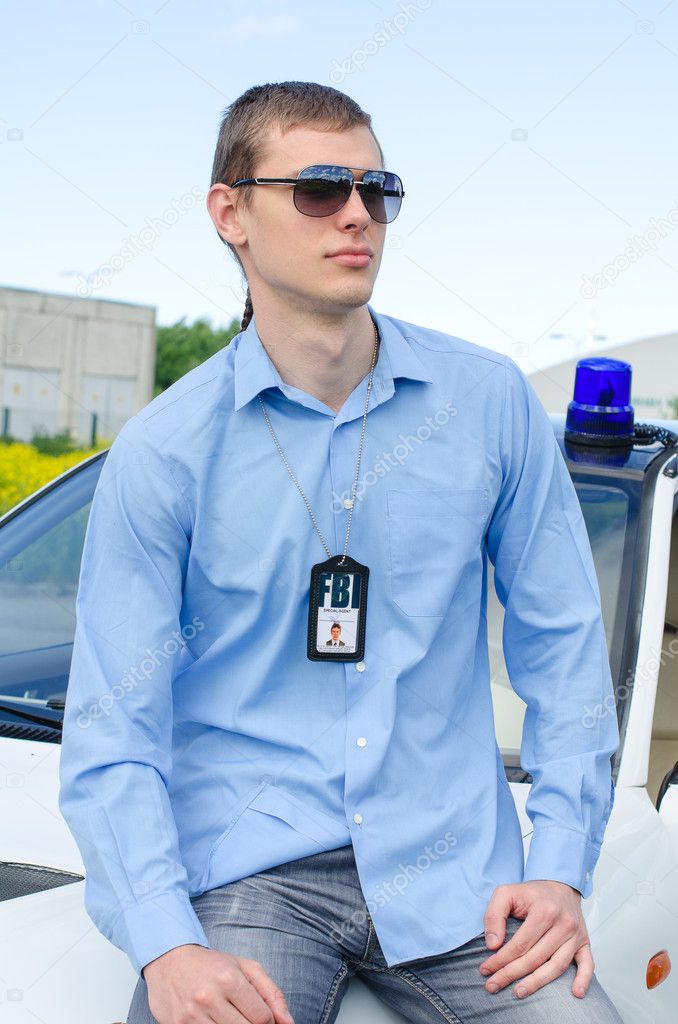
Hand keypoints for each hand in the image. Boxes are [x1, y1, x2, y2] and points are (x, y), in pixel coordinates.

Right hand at [142, 943, 295, 1023]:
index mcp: (229, 979)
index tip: (260, 1017)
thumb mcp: (245, 968)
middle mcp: (209, 998)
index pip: (262, 1018)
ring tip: (230, 1017)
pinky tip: (215, 1021)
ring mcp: (191, 1016)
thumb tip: (289, 1023)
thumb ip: (271, 994)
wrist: (168, 961)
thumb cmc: (211, 965)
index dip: (267, 1022)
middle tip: (245, 1017)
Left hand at [478, 880, 592, 1001]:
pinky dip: (584, 980)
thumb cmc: (531, 893)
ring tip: (518, 992)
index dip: (500, 960)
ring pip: (556, 966)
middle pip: (535, 958)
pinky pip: (588, 964)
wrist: (560, 886)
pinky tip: (576, 993)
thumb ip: (494, 915)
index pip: (520, 944)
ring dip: (537, 983)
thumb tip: (493, 945)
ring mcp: (576, 935)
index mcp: (544, 911)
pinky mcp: (585, 943)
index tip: (485, 969)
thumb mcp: (506, 893)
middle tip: (492, 985)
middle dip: (511, 974)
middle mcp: (563, 924)